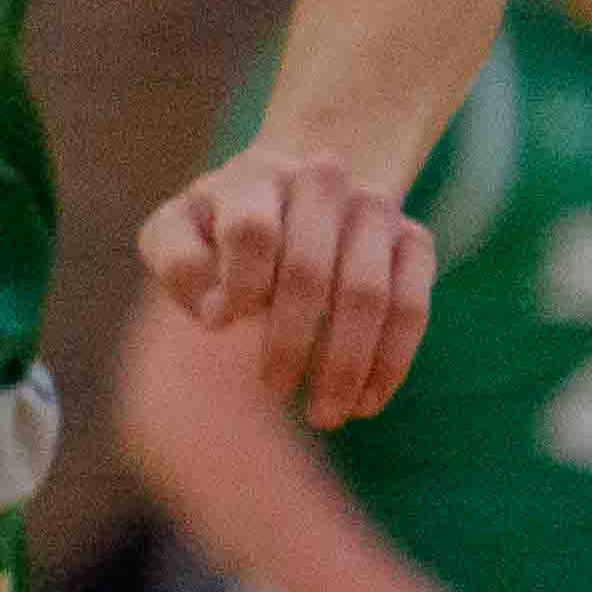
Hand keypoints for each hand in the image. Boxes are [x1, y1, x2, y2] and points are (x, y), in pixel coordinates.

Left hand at [141, 147, 435, 426]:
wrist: (291, 193)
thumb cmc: (218, 229)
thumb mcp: (177, 233)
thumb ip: (179, 264)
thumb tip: (221, 316)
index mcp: (256, 177)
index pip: (254, 232)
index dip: (242, 285)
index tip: (224, 326)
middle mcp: (322, 182)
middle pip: (309, 270)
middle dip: (289, 342)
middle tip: (274, 390)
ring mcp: (374, 208)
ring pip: (367, 294)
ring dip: (346, 363)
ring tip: (326, 415)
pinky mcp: (413, 239)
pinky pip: (411, 306)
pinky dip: (391, 360)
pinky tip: (367, 401)